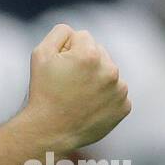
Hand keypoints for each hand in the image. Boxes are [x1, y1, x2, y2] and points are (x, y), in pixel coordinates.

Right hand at [22, 23, 129, 153]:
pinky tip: (90, 106)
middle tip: (69, 83)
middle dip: (86, 63)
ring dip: (97, 79)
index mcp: (90, 54)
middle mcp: (110, 70)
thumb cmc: (43, 92)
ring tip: (79, 96)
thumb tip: (76, 33)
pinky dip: (105, 98)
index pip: (82, 37)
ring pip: (108, 73)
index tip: (61, 69)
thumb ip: (60, 32)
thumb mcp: (40, 54)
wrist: (51, 132)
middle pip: (99, 53)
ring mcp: (119, 90)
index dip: (68, 51)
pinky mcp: (124, 106)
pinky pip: (116, 93)